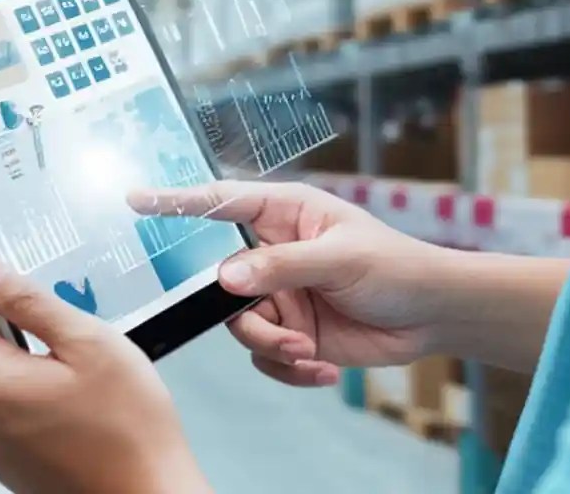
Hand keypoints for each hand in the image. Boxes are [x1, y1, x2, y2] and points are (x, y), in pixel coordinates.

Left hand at [0, 256, 210, 493]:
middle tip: (81, 370)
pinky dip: (45, 421)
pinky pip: (20, 426)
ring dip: (39, 388)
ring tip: (87, 403)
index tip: (55, 334)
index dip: (19, 318)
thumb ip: (29, 302)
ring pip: (8, 393)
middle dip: (32, 354)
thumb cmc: (128, 428)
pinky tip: (83, 428)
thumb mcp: (87, 341)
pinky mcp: (15, 473)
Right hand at [129, 181, 451, 386]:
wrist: (434, 316)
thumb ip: (281, 266)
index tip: (136, 200)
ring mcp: (280, 296)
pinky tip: (326, 369)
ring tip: (310, 352)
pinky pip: (265, 357)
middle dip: (242, 311)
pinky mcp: (292, 334)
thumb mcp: (341, 258)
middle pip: (221, 282)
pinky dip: (290, 368)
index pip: (220, 202)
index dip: (176, 201)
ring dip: (274, 347)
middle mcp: (273, 254)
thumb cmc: (397, 266)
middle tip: (278, 325)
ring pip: (241, 327)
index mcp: (283, 215)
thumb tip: (227, 278)